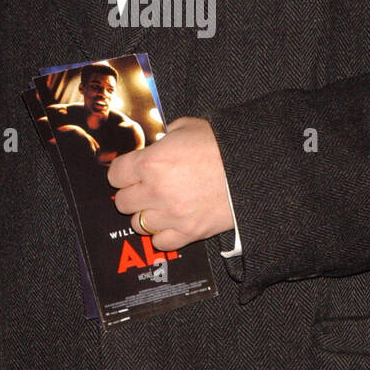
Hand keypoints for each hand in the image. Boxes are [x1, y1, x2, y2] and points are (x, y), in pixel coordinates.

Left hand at [107, 116, 233, 250]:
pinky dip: (163, 234)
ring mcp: (171, 215)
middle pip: (123, 202)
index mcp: (151, 163)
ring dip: (146, 215)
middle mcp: (155, 191)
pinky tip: (172, 221)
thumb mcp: (188, 127)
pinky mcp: (189, 233)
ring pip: (138, 225)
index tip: (131, 172)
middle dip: (133, 193)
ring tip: (160, 206)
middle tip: (147, 187)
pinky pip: (160, 242)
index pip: (115, 175)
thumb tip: (158, 144)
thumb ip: (165, 136)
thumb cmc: (222, 144)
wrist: (254, 168)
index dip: (123, 172)